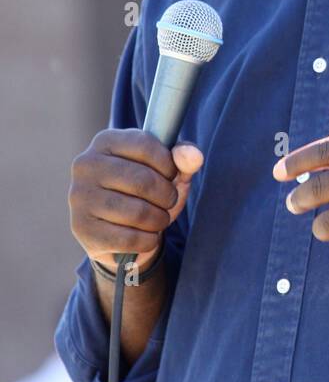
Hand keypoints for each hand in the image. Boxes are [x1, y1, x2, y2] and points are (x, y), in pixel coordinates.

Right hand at [69, 129, 202, 272]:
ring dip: (159, 220)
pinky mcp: (82, 228)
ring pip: (138, 213)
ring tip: (159, 219)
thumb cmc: (144, 193)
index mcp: (105, 141)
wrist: (116, 232)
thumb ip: (184, 158)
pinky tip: (146, 236)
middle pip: (143, 181)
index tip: (170, 175)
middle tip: (168, 202)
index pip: (146, 145)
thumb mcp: (167, 171)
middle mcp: (86, 165)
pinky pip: (129, 238)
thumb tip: (194, 156)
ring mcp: (80, 197)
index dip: (168, 165)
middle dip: (167, 196)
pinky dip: (148, 240)